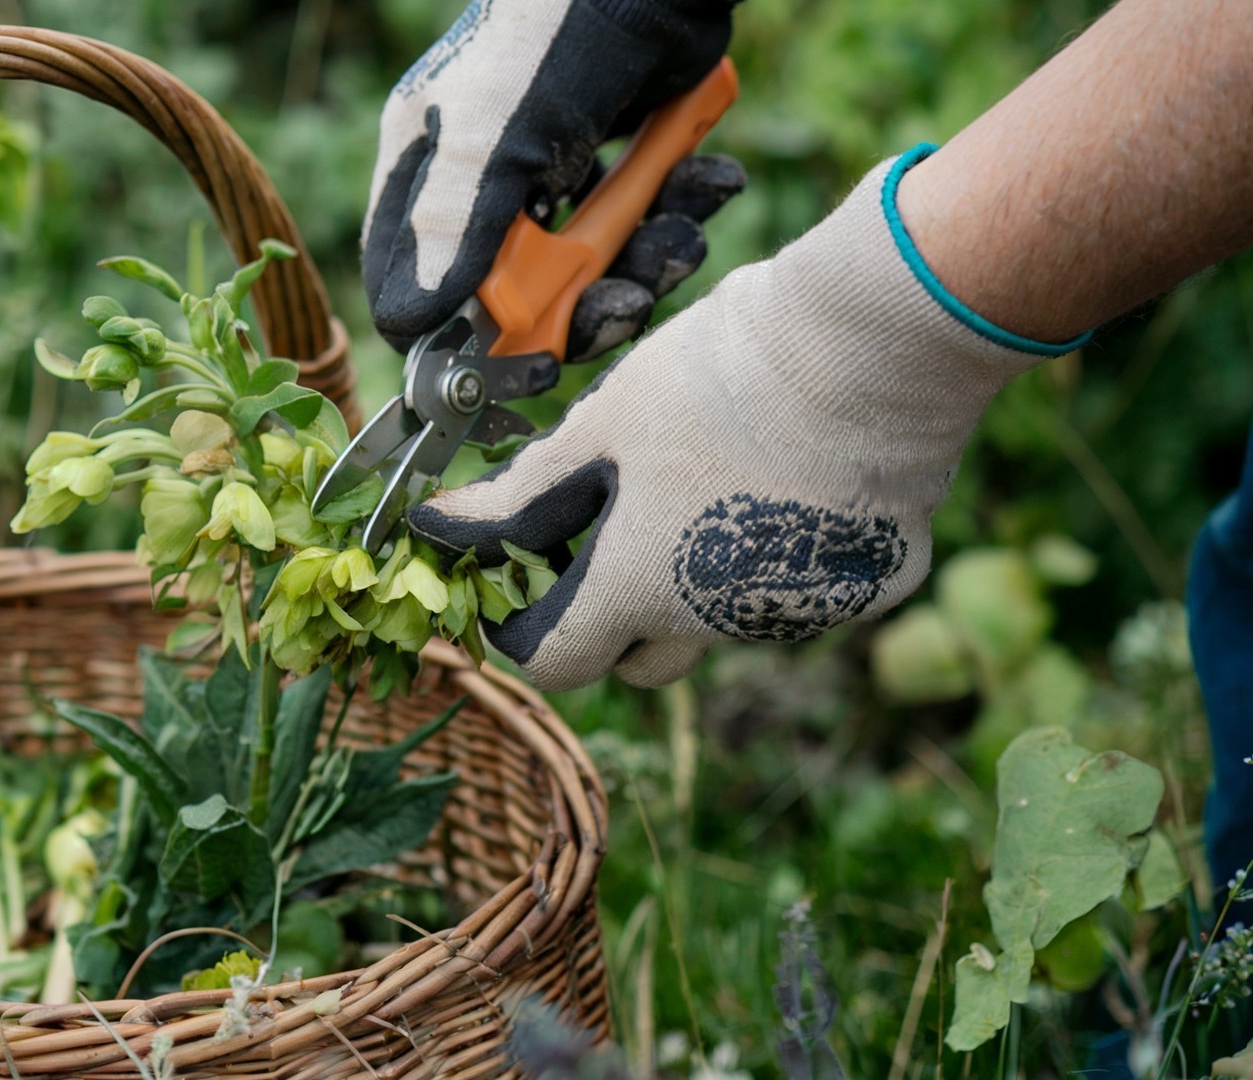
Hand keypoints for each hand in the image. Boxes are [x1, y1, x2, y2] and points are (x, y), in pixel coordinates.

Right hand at [363, 0, 741, 358]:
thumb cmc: (552, 39)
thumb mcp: (491, 143)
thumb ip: (448, 235)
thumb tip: (407, 326)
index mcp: (427, 177)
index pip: (418, 292)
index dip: (466, 344)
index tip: (528, 368)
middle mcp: (484, 183)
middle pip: (521, 297)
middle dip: (584, 307)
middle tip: (628, 302)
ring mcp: (553, 172)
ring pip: (592, 266)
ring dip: (648, 261)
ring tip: (683, 230)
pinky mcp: (618, 158)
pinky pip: (644, 220)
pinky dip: (682, 211)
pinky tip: (711, 182)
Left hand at [408, 153, 1075, 690]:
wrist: (874, 342)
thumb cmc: (718, 375)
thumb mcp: (600, 425)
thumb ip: (518, 494)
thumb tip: (439, 525)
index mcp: (641, 591)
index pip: (557, 665)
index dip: (525, 634)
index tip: (522, 587)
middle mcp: (720, 626)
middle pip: (643, 656)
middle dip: (613, 615)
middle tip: (613, 526)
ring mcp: (804, 612)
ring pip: (725, 620)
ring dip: (700, 577)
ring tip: (713, 472)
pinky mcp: (872, 585)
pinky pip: (804, 587)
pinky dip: (781, 551)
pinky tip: (791, 473)